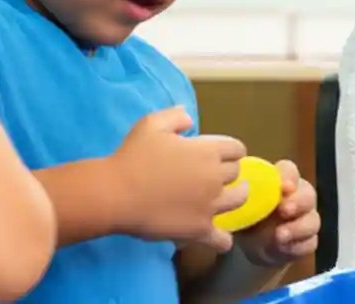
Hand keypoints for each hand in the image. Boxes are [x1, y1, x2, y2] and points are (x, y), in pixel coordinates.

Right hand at [109, 106, 247, 250]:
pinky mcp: (199, 229)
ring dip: (236, 196)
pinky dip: (223, 238)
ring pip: (237, 200)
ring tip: (232, 197)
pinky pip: (221, 238)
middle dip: (229, 171)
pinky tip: (220, 238)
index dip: (231, 151)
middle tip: (218, 175)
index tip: (225, 154)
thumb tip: (190, 118)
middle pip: (235, 173)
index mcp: (208, 151)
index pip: (236, 149)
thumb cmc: (132, 156)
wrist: (116, 193)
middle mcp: (215, 177)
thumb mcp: (152, 124)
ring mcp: (210, 205)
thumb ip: (175, 116)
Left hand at [237, 160, 319, 266]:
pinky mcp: (307, 241)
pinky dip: (298, 246)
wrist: (252, 246)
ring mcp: (306, 220)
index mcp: (281, 182)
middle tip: (284, 210)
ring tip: (280, 235)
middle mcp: (299, 197)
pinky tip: (284, 248)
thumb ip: (240, 197)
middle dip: (298, 201)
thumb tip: (229, 193)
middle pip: (308, 194)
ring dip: (299, 227)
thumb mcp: (240, 205)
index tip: (283, 187)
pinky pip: (310, 243)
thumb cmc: (247, 216)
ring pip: (313, 220)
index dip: (289, 177)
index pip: (290, 171)